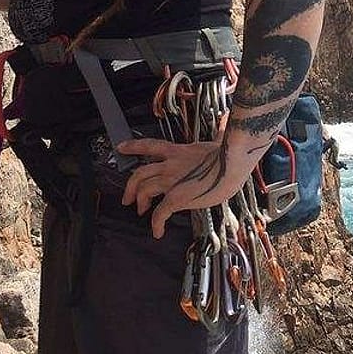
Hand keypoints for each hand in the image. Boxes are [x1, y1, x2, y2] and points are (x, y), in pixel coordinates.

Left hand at [117, 137, 258, 238]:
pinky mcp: (176, 197)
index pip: (150, 146)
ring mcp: (171, 181)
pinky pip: (159, 213)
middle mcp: (170, 165)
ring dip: (139, 202)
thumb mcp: (219, 142)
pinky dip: (156, 224)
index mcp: (179, 151)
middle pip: (140, 173)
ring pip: (144, 190)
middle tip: (127, 197)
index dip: (133, 146)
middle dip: (130, 186)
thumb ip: (219, 134)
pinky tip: (157, 231)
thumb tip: (227, 122)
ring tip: (141, 211)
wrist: (232, 166)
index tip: (121, 148)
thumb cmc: (230, 155)